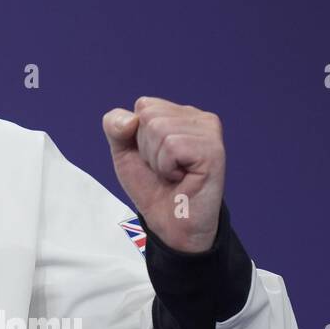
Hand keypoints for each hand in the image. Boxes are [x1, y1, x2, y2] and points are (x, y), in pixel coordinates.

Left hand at [102, 96, 224, 252]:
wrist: (169, 223)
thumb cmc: (152, 186)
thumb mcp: (123, 150)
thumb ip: (115, 125)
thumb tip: (131, 120)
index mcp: (180, 113)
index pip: (143, 105)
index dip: (136, 136)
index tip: (153, 157)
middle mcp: (198, 118)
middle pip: (149, 115)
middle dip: (146, 147)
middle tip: (164, 168)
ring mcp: (209, 132)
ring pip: (159, 128)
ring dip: (157, 159)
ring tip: (173, 173)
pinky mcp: (213, 150)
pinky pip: (171, 145)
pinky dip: (167, 167)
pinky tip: (182, 177)